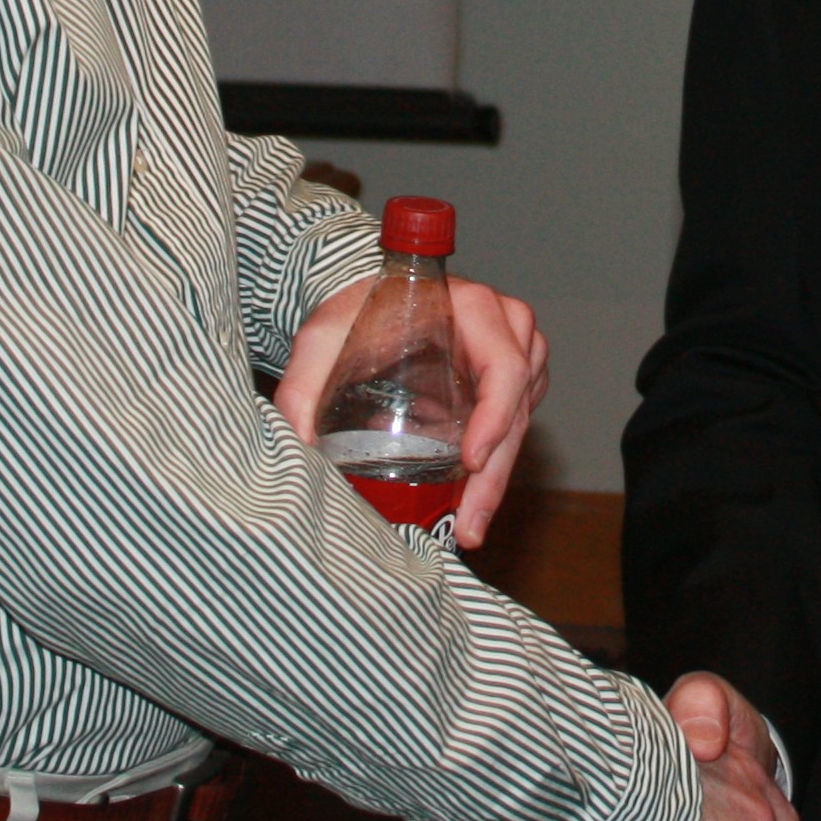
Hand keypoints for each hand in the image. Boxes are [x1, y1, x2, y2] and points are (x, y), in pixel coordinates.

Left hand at [276, 274, 547, 548]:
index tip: (470, 462)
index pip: (505, 366)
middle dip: (495, 475)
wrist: (367, 294)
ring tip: (465, 522)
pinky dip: (495, 459)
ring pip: (523, 422)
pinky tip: (464, 492)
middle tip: (470, 526)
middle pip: (518, 407)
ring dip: (497, 476)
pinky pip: (516, 422)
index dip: (496, 417)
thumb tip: (297, 448)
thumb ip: (302, 389)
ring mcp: (515, 352)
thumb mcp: (321, 340)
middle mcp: (505, 327)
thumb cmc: (354, 310)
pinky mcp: (510, 377)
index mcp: (471, 308)